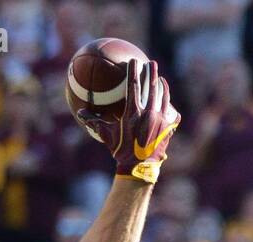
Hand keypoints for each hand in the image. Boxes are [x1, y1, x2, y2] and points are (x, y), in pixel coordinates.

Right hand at [76, 58, 179, 183]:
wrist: (140, 169)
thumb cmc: (121, 152)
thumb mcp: (106, 136)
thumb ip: (94, 122)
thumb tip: (80, 113)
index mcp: (133, 113)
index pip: (133, 86)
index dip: (133, 71)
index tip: (134, 61)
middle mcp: (149, 114)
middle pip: (152, 87)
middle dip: (152, 72)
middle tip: (152, 62)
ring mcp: (161, 120)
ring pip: (164, 98)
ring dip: (163, 87)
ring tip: (162, 80)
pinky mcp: (169, 129)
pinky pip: (172, 115)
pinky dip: (171, 110)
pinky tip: (170, 107)